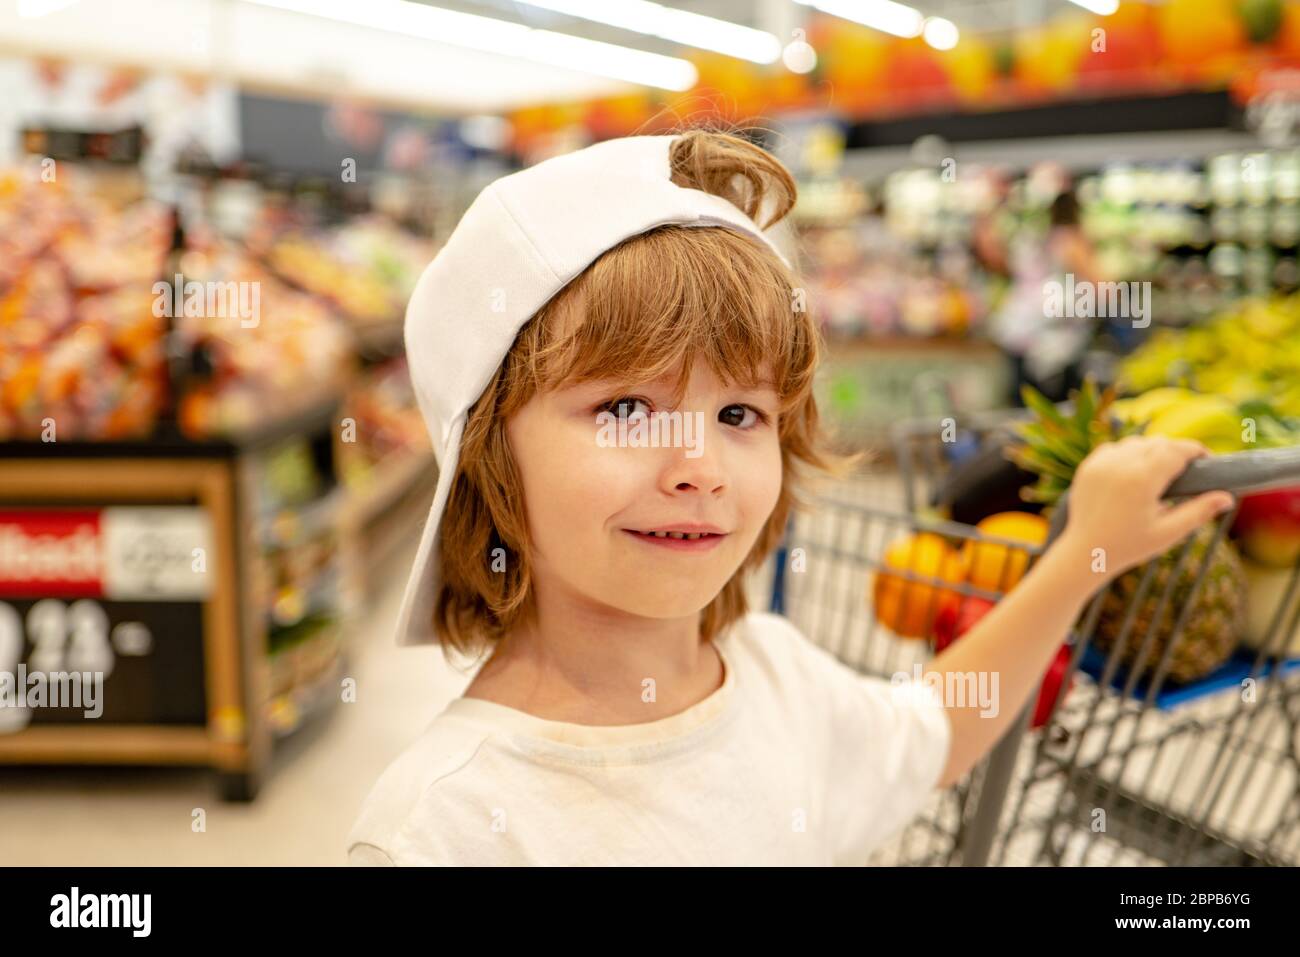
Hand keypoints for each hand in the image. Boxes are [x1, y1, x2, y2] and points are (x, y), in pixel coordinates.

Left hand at [1056, 435, 1234, 582]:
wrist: (1084, 553)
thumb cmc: (1127, 547)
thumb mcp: (1168, 533)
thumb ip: (1198, 512)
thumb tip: (1227, 497)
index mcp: (1141, 479)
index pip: (1176, 450)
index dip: (1195, 451)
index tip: (1207, 459)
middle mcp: (1119, 465)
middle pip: (1158, 443)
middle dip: (1176, 452)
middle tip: (1187, 470)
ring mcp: (1100, 464)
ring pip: (1136, 442)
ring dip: (1151, 451)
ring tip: (1161, 471)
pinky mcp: (1087, 467)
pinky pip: (1114, 448)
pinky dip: (1127, 454)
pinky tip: (1134, 471)